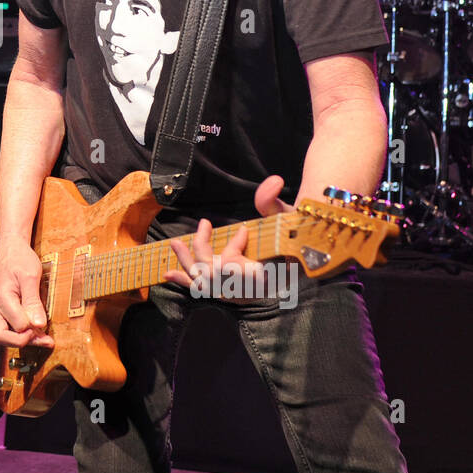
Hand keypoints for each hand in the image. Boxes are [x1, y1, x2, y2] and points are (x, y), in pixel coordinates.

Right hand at [0, 235, 52, 348]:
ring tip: (43, 338)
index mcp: (2, 297)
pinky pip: (6, 327)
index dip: (31, 329)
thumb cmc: (19, 258)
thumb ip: (33, 301)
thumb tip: (38, 324)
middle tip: (42, 338)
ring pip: (1, 334)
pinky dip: (19, 333)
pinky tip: (35, 330)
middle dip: (21, 342)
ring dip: (21, 340)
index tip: (44, 324)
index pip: (16, 324)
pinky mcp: (1, 309)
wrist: (10, 247)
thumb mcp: (30, 275)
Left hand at [163, 173, 291, 295]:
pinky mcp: (230, 289)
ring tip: (175, 242)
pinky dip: (185, 281)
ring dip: (187, 260)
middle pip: (213, 274)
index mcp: (264, 277)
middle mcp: (249, 288)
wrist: (304, 258)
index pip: (234, 268)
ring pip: (204, 281)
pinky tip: (168, 273)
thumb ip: (274, 202)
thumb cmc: (296, 238)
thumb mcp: (289, 218)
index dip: (234, 248)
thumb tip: (273, 182)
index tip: (244, 229)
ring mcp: (237, 290)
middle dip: (202, 249)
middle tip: (204, 223)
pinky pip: (203, 289)